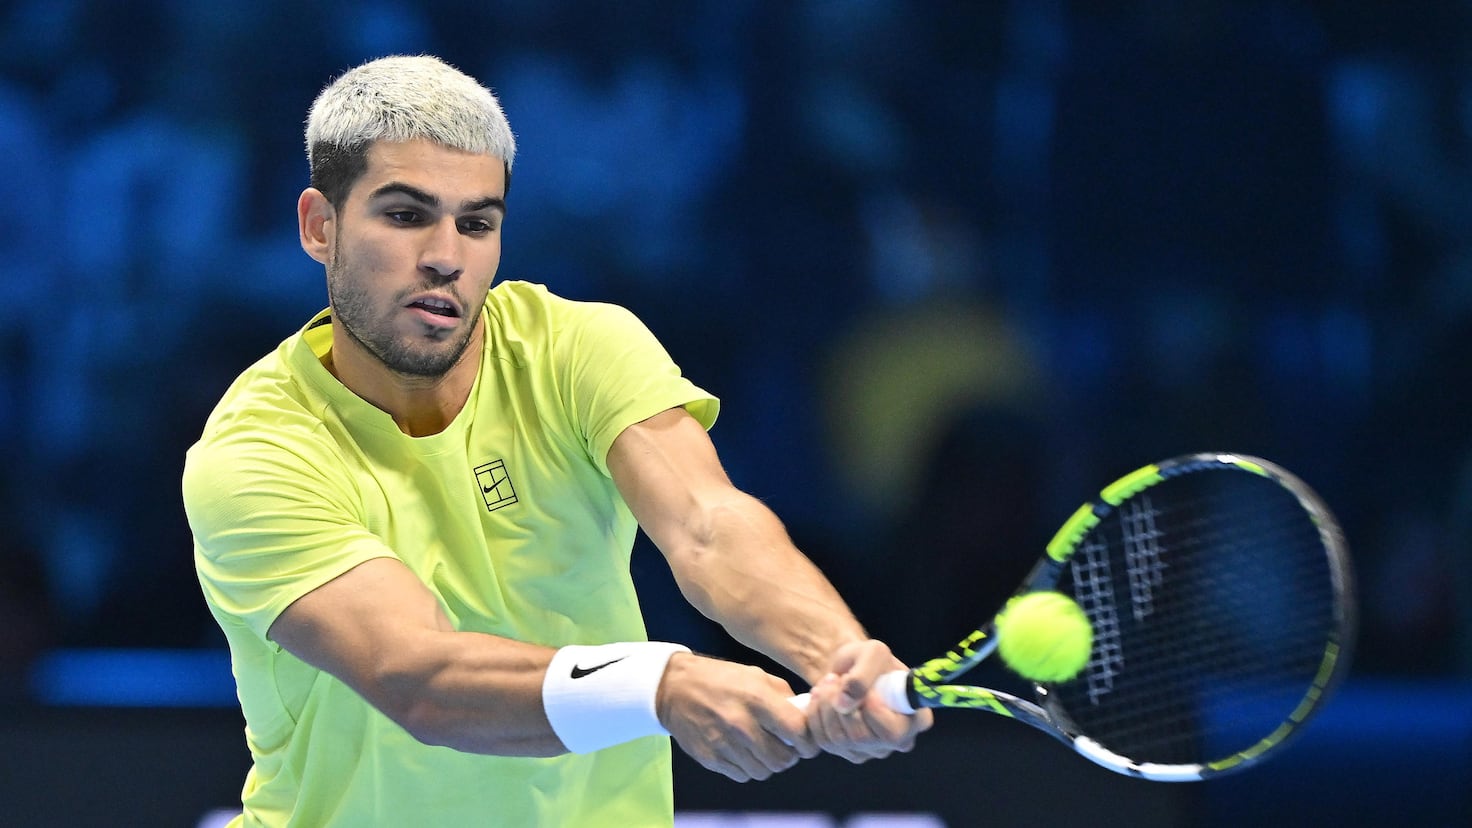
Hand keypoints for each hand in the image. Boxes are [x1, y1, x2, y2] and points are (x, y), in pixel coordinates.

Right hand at [655, 652, 819, 781]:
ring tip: (764, 749)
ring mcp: (724, 744)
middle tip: (786, 747)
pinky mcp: (710, 758)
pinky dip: (748, 768)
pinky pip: (742, 775)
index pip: (797, 731)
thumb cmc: (719, 678)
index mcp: (756, 698)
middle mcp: (741, 724)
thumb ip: (783, 696)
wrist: (673, 688)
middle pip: (783, 759)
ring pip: (763, 771)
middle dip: (790, 755)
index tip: (807, 741)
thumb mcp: (755, 675)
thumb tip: (805, 716)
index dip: (808, 740)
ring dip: (769, 763)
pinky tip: (744, 752)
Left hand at [804, 639, 932, 762]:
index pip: (893, 733)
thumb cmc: (868, 660)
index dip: (871, 710)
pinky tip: (820, 698)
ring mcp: (873, 750)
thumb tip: (844, 704)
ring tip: (827, 684)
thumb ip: (862, 676)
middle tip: (835, 679)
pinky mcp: (850, 752)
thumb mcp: (872, 653)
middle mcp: (899, 741)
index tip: (861, 686)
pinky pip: (824, 742)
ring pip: (839, 741)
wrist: (849, 668)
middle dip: (839, 704)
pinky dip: (816, 716)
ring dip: (825, 707)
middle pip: (861, 738)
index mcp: (917, 720)